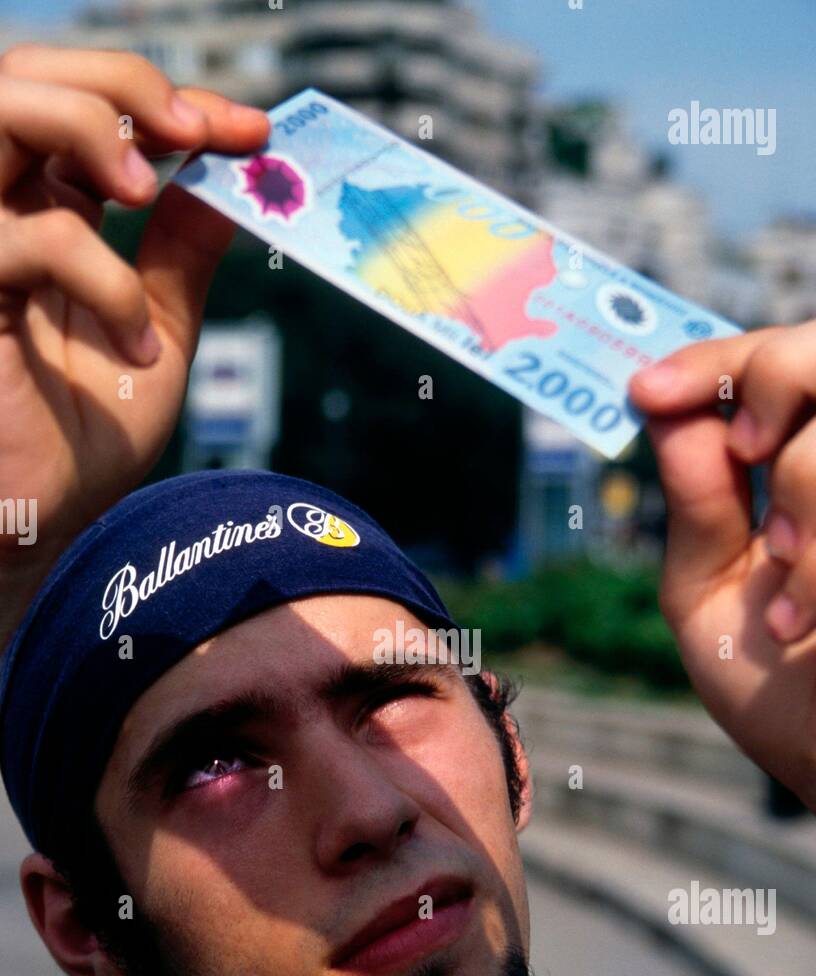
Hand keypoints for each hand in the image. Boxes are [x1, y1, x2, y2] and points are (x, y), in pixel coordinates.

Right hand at [0, 43, 269, 646]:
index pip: (92, 114)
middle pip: (25, 74)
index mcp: (42, 214)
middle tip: (195, 130)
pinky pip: (27, 238)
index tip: (255, 130)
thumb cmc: (82, 442)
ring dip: (87, 126)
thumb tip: (237, 181)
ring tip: (148, 188)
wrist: (42, 526)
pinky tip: (137, 343)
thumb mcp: (155, 334)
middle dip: (121, 84)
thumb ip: (181, 257)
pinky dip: (102, 277)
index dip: (171, 102)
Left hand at [629, 305, 815, 846]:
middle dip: (779, 373)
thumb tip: (666, 404)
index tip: (650, 389)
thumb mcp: (707, 591)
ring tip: (777, 556)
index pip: (778, 358)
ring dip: (806, 475)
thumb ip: (695, 502)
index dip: (716, 358)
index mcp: (809, 457)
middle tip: (744, 442)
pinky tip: (800, 619)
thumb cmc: (778, 684)